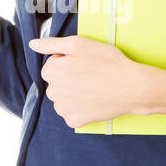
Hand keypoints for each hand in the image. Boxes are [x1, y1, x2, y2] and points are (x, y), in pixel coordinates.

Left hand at [28, 34, 147, 127]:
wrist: (132, 88)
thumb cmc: (108, 63)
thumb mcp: (79, 44)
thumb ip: (52, 43)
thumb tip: (33, 44)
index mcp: (52, 71)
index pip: (51, 65)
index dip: (67, 62)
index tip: (83, 62)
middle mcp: (53, 92)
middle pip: (55, 83)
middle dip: (67, 78)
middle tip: (90, 74)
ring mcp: (64, 109)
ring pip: (62, 99)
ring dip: (72, 94)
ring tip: (92, 87)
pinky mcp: (75, 121)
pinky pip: (70, 114)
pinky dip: (79, 109)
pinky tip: (92, 100)